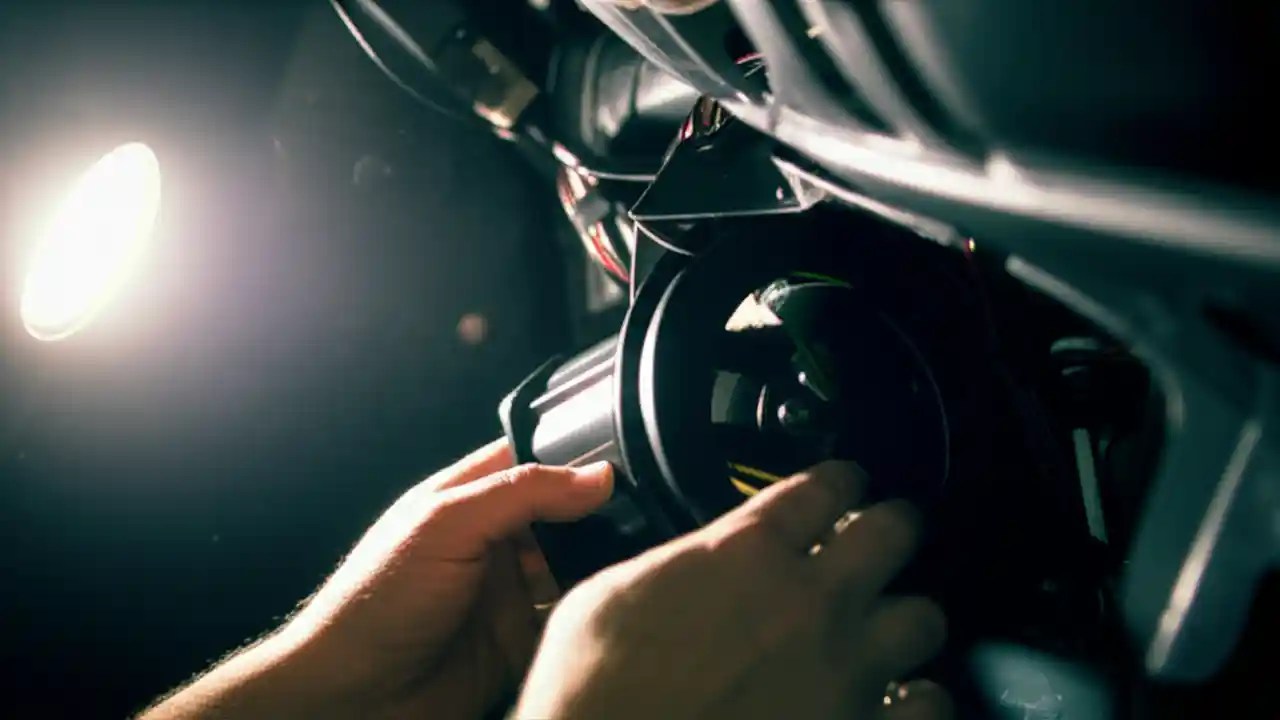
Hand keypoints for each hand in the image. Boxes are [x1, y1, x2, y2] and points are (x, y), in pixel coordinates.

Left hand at [143, 440, 612, 719]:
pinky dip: (592, 614)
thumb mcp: (445, 525)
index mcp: (467, 499)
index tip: (624, 459)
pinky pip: (570, 622)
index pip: (531, 460)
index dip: (574, 457)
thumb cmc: (375, 603)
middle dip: (599, 515)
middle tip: (640, 515)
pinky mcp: (520, 643)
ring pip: (574, 568)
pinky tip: (608, 605)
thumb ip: (521, 492)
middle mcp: (492, 541)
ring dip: (601, 564)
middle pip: (563, 515)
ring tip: (633, 559)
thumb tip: (598, 476)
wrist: (353, 699)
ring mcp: (507, 593)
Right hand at [516, 461, 951, 719]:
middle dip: (890, 530)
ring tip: (883, 631)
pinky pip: (931, 707)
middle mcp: (809, 601)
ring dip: (903, 622)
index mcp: (745, 553)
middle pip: (897, 530)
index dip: (840, 480)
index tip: (841, 488)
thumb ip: (674, 564)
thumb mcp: (606, 596)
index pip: (827, 484)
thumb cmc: (591, 694)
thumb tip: (692, 561)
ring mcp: (844, 672)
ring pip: (924, 619)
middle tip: (879, 541)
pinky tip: (897, 703)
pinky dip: (919, 702)